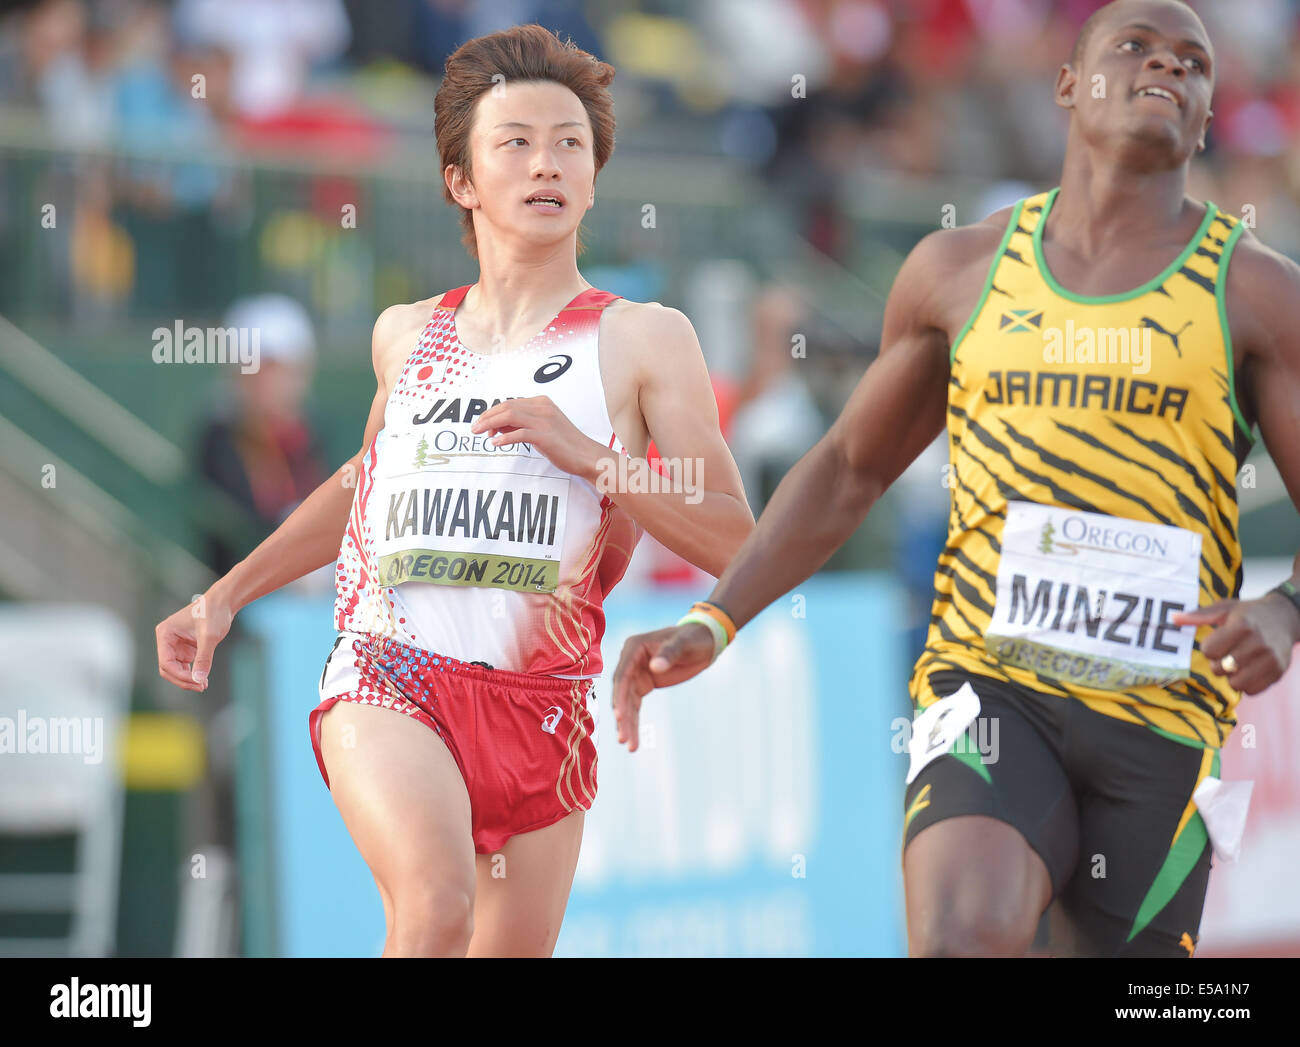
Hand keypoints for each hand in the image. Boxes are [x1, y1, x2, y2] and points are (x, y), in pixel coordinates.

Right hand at [155, 591, 233, 691]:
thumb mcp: (209, 637)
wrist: (224, 602)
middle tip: (200, 687)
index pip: (166, 662)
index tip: (197, 682)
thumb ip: (203, 658)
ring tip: (203, 685)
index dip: (179, 675)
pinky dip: (193, 674)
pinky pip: (185, 666)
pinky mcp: (186, 648)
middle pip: (168, 668)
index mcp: (165, 634)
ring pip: (176, 669)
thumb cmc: (214, 613)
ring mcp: (176, 645)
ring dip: (187, 679)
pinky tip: (203, 680)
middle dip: (183, 680)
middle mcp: (167, 640)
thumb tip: (198, 680)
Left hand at [470, 395, 606, 478]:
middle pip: (506, 406)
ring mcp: (544, 421)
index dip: (492, 412)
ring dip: (491, 424)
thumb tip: (498, 425)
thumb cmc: (565, 444)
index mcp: (541, 402)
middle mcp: (542, 408)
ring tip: (481, 434)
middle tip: (475, 429)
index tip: (483, 425)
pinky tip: (496, 444)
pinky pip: (519, 433)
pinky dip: (504, 438)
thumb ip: (523, 423)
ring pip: (509, 416)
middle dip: (487, 417)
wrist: (586, 455)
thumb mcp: (542, 428)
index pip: (509, 402)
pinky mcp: (545, 436)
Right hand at [610, 623, 716, 750]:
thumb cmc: (693, 638)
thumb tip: (655, 667)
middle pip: (622, 693)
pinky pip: (635, 706)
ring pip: (627, 703)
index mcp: (634, 647)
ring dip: (627, 724)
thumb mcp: (684, 643)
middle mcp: (629, 661)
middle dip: (623, 717)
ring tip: (630, 746)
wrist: (704, 641)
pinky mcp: (643, 685)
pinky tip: (633, 740)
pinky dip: (634, 722)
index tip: (620, 717)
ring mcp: (635, 674)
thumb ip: (670, 653)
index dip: (620, 696)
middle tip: (624, 739)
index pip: (623, 675)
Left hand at [1173, 594, 1299, 694]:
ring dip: (1231, 676)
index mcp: (1242, 626)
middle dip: (1218, 662)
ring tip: (1237, 662)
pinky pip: (1252, 690)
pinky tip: (1249, 669)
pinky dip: (1247, 683)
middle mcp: (1258, 643)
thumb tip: (1173, 619)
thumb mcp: (1224, 608)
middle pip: (1220, 669)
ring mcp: (1270, 659)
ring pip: (1236, 683)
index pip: (1209, 651)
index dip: (1209, 647)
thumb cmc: (1247, 613)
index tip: (1218, 640)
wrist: (1285, 617)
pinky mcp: (1278, 672)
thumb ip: (1198, 615)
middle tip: (1228, 652)